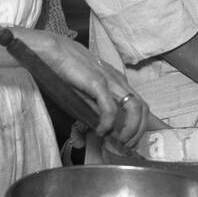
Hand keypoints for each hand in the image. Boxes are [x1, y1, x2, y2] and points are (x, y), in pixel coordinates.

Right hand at [26, 30, 154, 149]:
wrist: (54, 50)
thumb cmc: (67, 71)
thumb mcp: (83, 95)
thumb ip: (90, 112)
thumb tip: (88, 136)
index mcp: (118, 83)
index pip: (139, 106)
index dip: (139, 126)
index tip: (129, 142)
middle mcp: (119, 82)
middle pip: (143, 108)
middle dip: (138, 131)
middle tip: (127, 146)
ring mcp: (110, 81)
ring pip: (134, 107)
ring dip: (130, 129)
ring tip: (119, 141)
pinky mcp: (97, 82)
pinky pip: (110, 106)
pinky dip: (109, 123)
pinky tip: (101, 131)